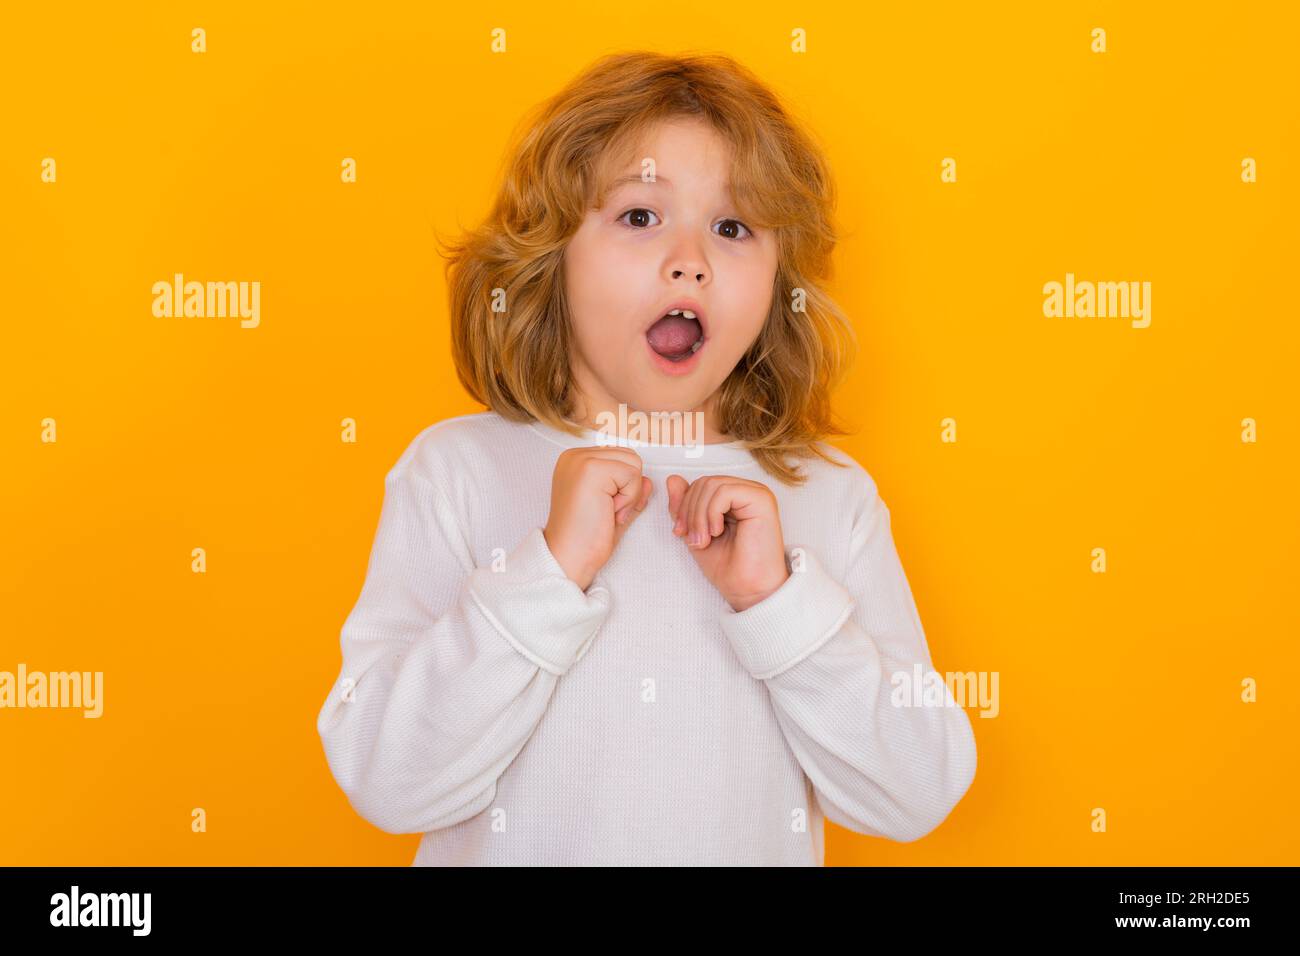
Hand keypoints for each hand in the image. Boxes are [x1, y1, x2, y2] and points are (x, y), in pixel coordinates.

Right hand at [543, 446, 651, 590]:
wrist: (570, 557)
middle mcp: (575, 456)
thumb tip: (647, 479)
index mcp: (577, 462)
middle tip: (608, 510)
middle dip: (629, 488)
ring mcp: (581, 460)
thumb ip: (631, 490)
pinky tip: (608, 511)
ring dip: (629, 492)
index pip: (621, 458)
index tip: (606, 508)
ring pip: (633, 463)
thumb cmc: (586, 539)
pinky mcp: (590, 469)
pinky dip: (628, 498)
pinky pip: (632, 474)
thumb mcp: (615, 508)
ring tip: (607, 510)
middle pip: (630, 457)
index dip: (624, 487)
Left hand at [665, 474, 789, 611]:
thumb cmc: (728, 567)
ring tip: (703, 540)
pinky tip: (716, 532)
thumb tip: (672, 479)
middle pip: (704, 482)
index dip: (683, 506)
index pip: (700, 485)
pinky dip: (712, 512)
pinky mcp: (761, 499)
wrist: (747, 590)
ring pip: (712, 485)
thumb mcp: (694, 532)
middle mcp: (747, 492)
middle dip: (689, 511)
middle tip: (692, 539)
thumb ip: (683, 506)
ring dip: (699, 515)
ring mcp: (756, 493)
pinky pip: (724, 491)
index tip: (680, 533)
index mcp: (734, 498)